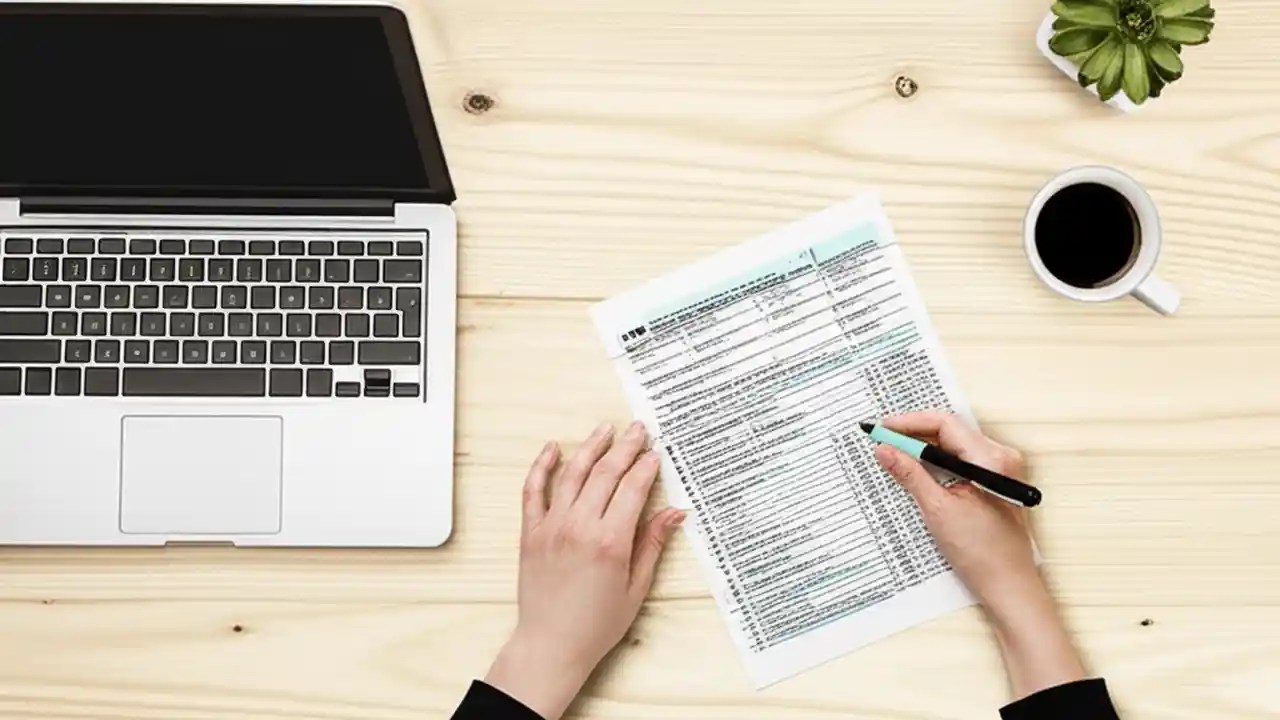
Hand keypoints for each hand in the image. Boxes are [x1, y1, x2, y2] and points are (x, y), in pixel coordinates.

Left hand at [485, 422, 683, 719]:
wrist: (551, 644)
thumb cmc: (596, 624)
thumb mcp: (635, 587)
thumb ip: (652, 544)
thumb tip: (675, 513)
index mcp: (611, 541)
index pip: (633, 489)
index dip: (646, 466)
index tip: (655, 452)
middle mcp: (580, 527)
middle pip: (605, 473)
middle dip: (625, 448)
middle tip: (637, 430)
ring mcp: (552, 526)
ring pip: (573, 474)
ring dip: (591, 447)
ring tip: (605, 429)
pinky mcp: (531, 533)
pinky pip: (533, 490)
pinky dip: (542, 466)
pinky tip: (553, 448)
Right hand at [874, 411, 1085, 697]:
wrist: (1009, 585)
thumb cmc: (982, 553)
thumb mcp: (938, 510)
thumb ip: (910, 474)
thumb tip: (885, 450)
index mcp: (991, 460)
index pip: (945, 424)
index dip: (909, 423)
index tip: (882, 429)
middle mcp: (1000, 458)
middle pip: (950, 430)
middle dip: (914, 432)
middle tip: (882, 439)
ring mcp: (1000, 469)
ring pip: (954, 444)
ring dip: (923, 446)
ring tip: (894, 451)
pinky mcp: (994, 481)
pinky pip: (961, 459)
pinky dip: (936, 460)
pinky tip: (915, 467)